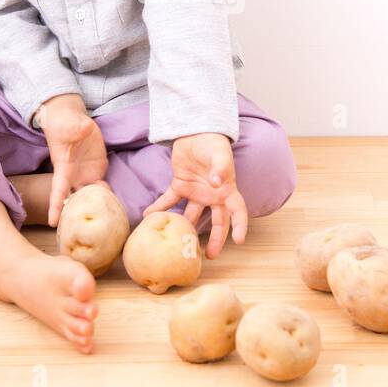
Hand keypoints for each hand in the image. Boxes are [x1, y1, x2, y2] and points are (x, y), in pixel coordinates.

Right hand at [36, 94, 108, 226]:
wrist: (74, 121)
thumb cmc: (64, 123)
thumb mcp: (67, 124)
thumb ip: (75, 128)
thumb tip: (83, 129)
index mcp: (63, 169)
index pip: (57, 191)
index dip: (55, 206)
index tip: (53, 223)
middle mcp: (74, 177)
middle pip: (73, 202)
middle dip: (74, 218)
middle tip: (80, 236)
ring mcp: (86, 176)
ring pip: (89, 198)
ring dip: (94, 211)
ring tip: (103, 229)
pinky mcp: (97, 171)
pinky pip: (103, 188)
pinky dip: (108, 199)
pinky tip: (116, 210)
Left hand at [143, 133, 244, 258]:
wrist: (196, 130)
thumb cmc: (212, 142)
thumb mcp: (219, 153)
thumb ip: (221, 167)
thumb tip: (217, 183)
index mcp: (227, 189)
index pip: (238, 211)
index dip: (240, 226)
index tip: (239, 241)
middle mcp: (213, 195)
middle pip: (217, 222)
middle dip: (215, 240)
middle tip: (209, 256)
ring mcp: (196, 192)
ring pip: (192, 216)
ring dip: (184, 229)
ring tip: (176, 244)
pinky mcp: (180, 185)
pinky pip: (169, 200)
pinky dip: (159, 208)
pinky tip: (147, 216)